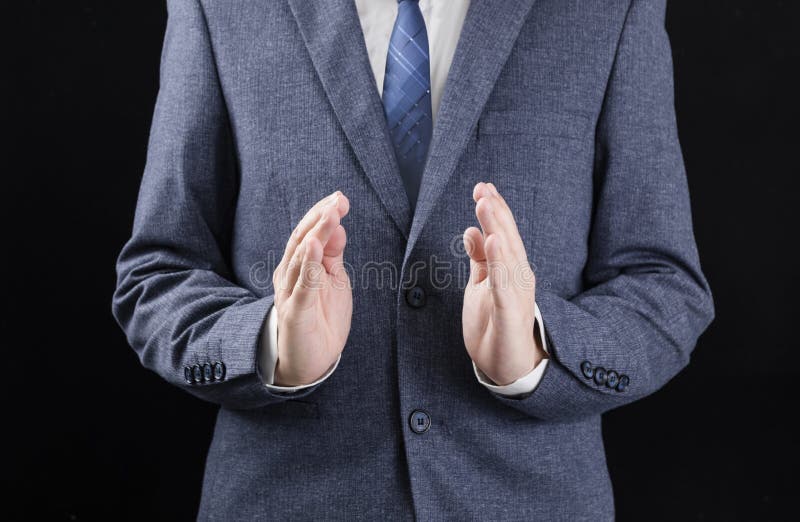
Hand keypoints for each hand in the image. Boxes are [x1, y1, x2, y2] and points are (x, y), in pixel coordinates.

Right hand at [272, 191, 351, 385]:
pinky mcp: (295, 312)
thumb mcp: (332, 280)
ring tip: (330, 216)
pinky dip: (308, 264)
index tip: (340, 198)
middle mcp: (289, 275)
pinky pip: (302, 286)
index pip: (307, 233)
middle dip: (320, 218)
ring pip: (301, 258)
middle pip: (301, 239)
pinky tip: (314, 246)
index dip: (322, 214)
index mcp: (298, 265)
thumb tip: (338, 225)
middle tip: (337, 201)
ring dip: (316, 234)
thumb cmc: (320, 318)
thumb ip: (332, 254)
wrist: (309, 362)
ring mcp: (290, 293)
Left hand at [462, 182, 545, 385]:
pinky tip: (492, 242)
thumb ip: (480, 259)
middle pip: (507, 239)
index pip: (503, 234)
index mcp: (510, 270)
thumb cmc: (495, 326)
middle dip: (495, 213)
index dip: (494, 210)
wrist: (507, 367)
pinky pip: (504, 285)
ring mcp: (516, 295)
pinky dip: (498, 263)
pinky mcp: (510, 314)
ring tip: (486, 206)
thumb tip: (472, 230)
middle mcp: (518, 278)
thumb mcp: (481, 286)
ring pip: (507, 257)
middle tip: (482, 188)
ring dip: (497, 229)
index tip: (482, 187)